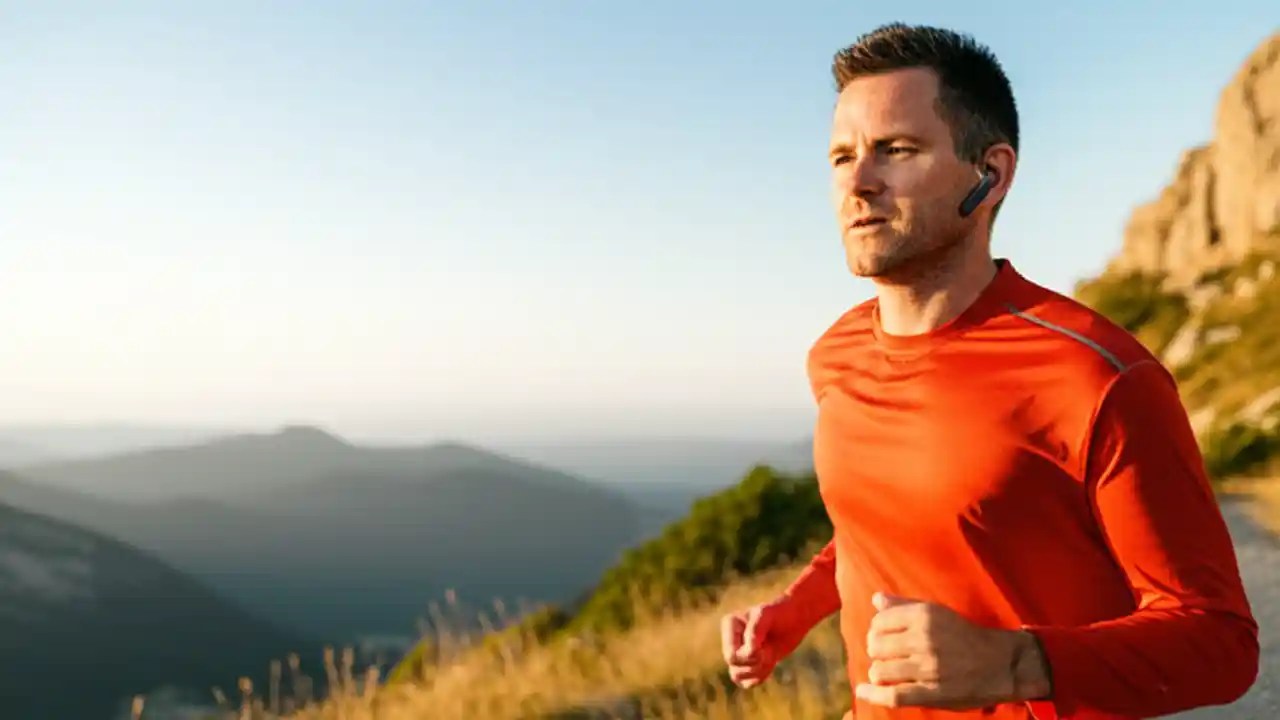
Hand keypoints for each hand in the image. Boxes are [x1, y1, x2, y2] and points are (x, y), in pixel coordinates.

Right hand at [721, 595, 805, 688]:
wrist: (793, 620)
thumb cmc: (780, 613)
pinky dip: (759, 678)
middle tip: (770, 649)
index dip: (750, 656)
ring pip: (737, 676)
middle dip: (756, 662)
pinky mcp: (746, 664)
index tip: (766, 643)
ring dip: (759, 671)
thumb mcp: (768, 615)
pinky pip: (745, 682)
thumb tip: (750, 649)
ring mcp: (737, 653)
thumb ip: (757, 629)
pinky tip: (770, 664)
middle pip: (734, 666)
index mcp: (729, 624)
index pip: (731, 655)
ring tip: (771, 656)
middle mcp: (730, 639)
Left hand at [856, 592, 1046, 709]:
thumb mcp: (938, 613)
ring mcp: (928, 667)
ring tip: (887, 673)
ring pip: (880, 670)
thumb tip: (875, 599)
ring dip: (879, 673)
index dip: (876, 631)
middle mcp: (924, 639)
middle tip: (887, 656)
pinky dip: (873, 694)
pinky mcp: (932, 692)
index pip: (879, 622)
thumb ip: (905, 606)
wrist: (1002, 664)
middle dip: (877, 652)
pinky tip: (863, 690)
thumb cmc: (965, 636)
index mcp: (924, 615)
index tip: (883, 637)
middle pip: (875, 646)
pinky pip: (893, 695)